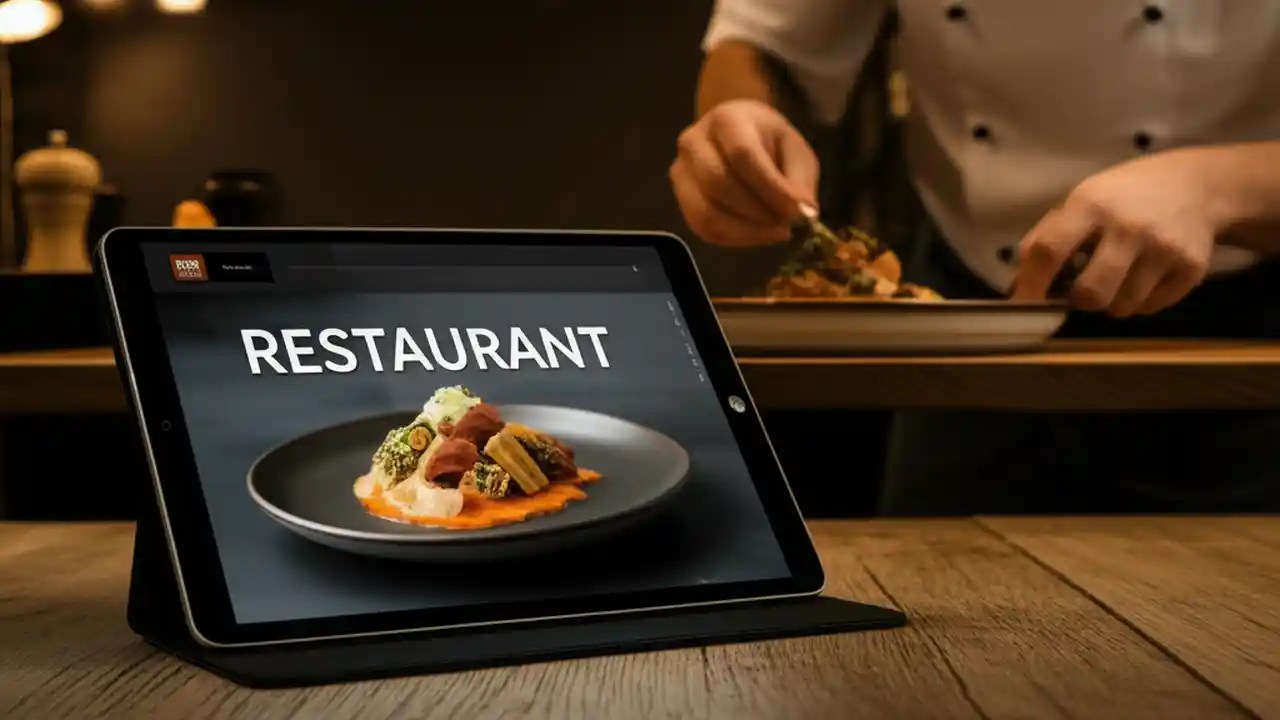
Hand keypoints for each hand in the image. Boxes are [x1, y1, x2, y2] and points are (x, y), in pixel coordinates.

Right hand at [670, 99, 819, 246]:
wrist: (736, 137)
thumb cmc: (769, 143)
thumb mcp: (796, 152)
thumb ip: (800, 181)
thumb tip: (803, 215)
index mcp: (726, 119)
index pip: (742, 155)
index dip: (771, 189)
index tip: (798, 213)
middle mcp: (693, 142)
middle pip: (719, 184)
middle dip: (757, 212)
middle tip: (786, 225)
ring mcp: (680, 172)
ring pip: (706, 213)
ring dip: (746, 231)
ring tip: (774, 231)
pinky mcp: (680, 198)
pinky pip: (702, 228)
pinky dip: (733, 238)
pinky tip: (756, 234)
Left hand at [1011, 150, 1221, 316]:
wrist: (1196, 185)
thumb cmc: (1124, 196)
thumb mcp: (1083, 200)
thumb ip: (1048, 236)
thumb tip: (1019, 284)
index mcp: (1091, 205)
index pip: (1050, 250)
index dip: (1032, 283)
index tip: (1024, 304)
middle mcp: (1128, 227)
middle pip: (1091, 292)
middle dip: (1080, 301)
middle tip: (1083, 291)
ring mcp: (1163, 248)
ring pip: (1122, 306)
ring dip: (1111, 303)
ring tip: (1117, 279)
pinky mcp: (1191, 267)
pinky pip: (1151, 307)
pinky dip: (1140, 302)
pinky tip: (1143, 278)